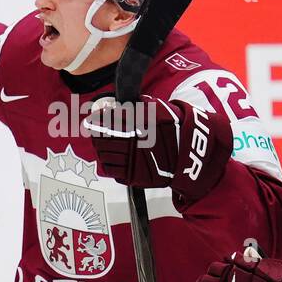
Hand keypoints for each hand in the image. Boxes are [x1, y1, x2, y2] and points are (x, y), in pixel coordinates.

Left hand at [84, 97, 230, 202]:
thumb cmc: (174, 128)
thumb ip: (136, 106)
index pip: (106, 121)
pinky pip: (111, 170)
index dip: (97, 119)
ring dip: (101, 148)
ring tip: (102, 144)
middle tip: (94, 131)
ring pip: (104, 154)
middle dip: (96, 133)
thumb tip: (116, 105)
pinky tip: (111, 157)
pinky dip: (107, 163)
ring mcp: (130, 161)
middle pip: (101, 138)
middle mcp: (130, 143)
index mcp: (135, 125)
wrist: (188, 154)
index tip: (93, 119)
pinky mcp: (132, 176)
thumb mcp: (157, 109)